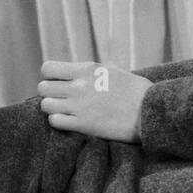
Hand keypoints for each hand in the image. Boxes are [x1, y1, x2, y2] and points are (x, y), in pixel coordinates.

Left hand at [37, 60, 151, 142]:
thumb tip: (79, 71)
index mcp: (86, 69)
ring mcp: (79, 106)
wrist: (149, 110)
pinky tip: (69, 121)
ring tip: (64, 110)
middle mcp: (79, 86)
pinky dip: (58, 121)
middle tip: (60, 98)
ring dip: (52, 108)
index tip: (59, 81)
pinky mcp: (83, 125)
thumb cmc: (135, 90)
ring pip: (45, 105)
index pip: (48, 68)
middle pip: (43, 87)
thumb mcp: (112, 71)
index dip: (50, 76)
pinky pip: (55, 121)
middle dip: (49, 92)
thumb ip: (91, 72)